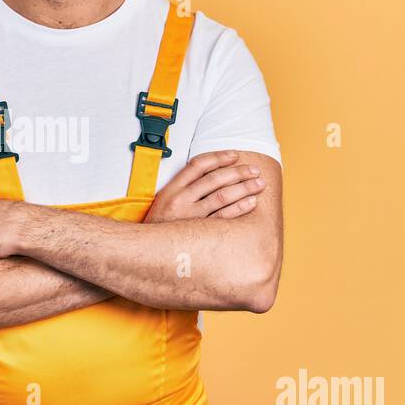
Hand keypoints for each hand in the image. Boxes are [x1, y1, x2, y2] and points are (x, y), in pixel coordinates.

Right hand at [144, 150, 263, 222]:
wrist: (146, 249)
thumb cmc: (160, 224)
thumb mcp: (165, 200)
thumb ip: (184, 186)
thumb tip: (211, 173)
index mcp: (172, 188)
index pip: (198, 165)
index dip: (219, 157)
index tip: (234, 155)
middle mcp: (181, 200)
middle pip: (214, 179)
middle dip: (238, 172)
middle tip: (254, 170)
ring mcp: (190, 216)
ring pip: (222, 196)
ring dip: (243, 188)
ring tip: (259, 184)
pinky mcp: (198, 232)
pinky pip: (223, 218)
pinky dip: (239, 208)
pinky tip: (251, 202)